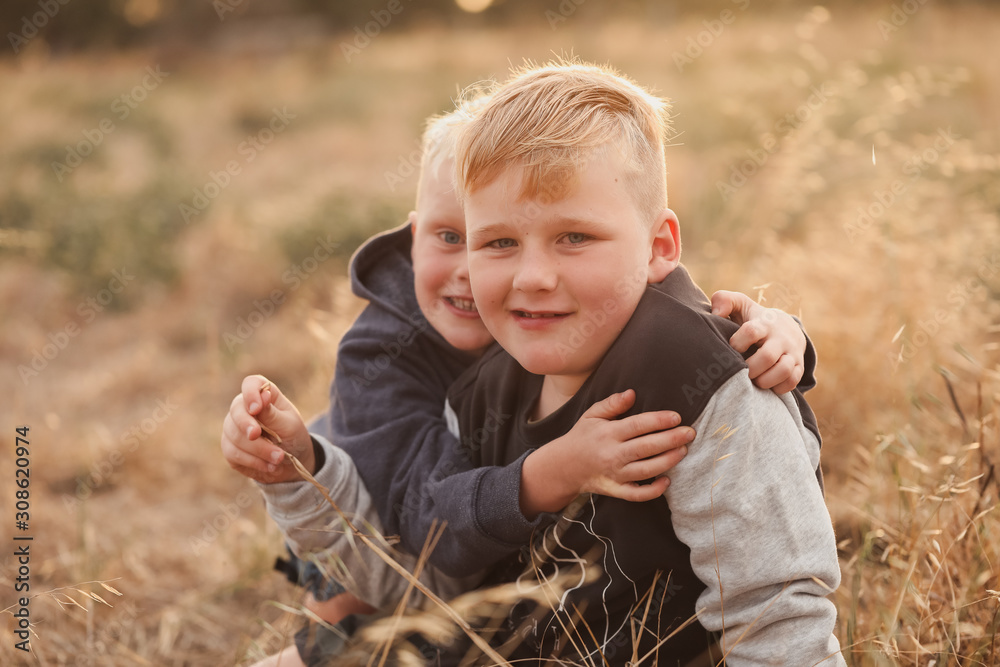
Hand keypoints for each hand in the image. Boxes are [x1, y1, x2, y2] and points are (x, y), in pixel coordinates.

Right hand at [220, 375, 314, 483]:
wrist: (291, 463)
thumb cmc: (292, 436)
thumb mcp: (289, 425)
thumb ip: (273, 413)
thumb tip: (264, 394)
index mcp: (263, 396)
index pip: (250, 384)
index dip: (250, 393)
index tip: (256, 408)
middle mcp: (244, 409)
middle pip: (236, 411)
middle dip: (247, 425)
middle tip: (256, 435)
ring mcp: (233, 428)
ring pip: (234, 435)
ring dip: (258, 449)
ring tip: (279, 458)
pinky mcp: (230, 448)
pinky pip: (233, 453)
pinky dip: (253, 461)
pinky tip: (270, 466)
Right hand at [520, 390, 693, 516]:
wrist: (564, 466)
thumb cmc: (583, 437)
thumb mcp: (592, 415)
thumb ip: (612, 404)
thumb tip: (632, 393)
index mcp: (607, 433)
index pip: (637, 425)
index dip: (658, 420)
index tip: (676, 417)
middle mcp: (612, 454)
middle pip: (646, 447)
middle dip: (671, 440)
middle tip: (690, 433)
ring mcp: (615, 474)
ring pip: (646, 470)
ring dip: (668, 461)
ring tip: (683, 450)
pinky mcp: (616, 490)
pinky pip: (637, 494)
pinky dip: (653, 490)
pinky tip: (667, 480)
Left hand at [711, 290, 805, 393]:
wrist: (786, 327)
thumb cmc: (753, 319)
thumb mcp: (740, 305)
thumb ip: (724, 301)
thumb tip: (716, 313)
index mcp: (764, 323)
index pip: (751, 332)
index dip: (737, 343)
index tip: (731, 349)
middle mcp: (781, 338)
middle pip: (767, 357)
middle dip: (750, 369)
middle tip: (740, 372)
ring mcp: (792, 353)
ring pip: (784, 371)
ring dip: (764, 381)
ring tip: (752, 380)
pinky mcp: (799, 366)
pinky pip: (792, 382)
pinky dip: (778, 388)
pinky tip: (766, 385)